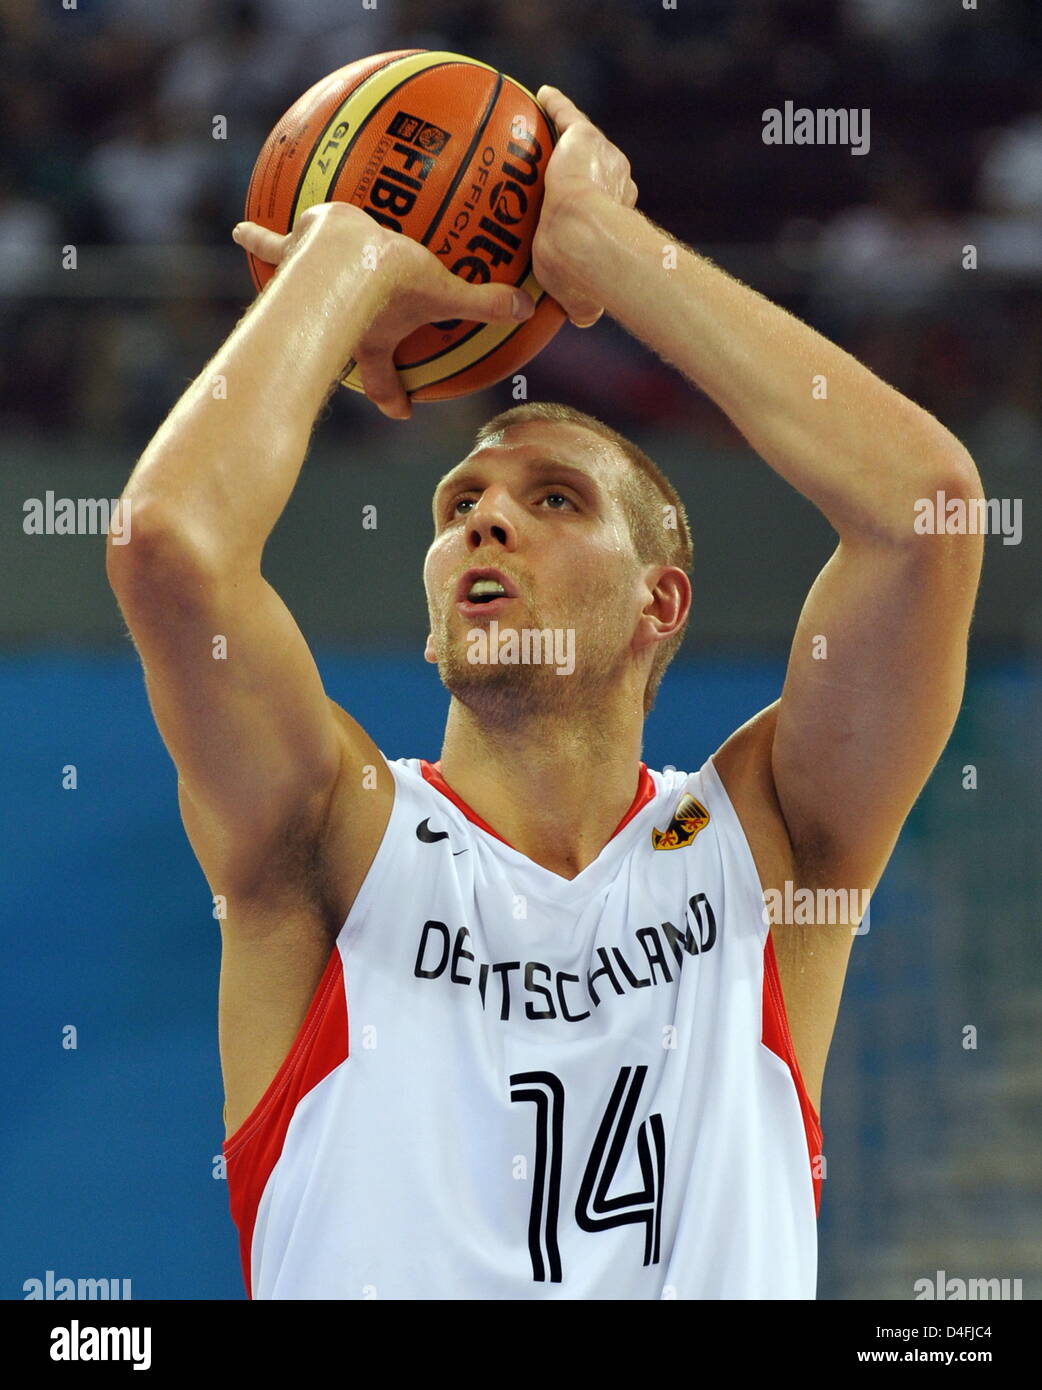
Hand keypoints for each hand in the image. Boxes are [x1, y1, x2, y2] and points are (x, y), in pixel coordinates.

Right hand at [232, 203, 534, 418]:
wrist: (342, 249)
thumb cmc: (391, 276)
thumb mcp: (443, 289)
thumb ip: (485, 301)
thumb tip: (529, 311)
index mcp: (372, 337)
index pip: (382, 379)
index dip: (392, 397)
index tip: (399, 410)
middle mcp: (336, 319)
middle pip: (338, 343)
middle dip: (334, 351)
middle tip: (331, 351)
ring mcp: (311, 287)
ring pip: (303, 298)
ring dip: (290, 301)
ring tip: (272, 299)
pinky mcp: (293, 249)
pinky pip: (272, 243)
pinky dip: (256, 238)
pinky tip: (238, 227)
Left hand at [533, 85, 637, 328]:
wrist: (582, 235)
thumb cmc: (579, 270)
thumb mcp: (576, 294)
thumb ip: (578, 302)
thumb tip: (584, 319)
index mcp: (616, 219)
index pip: (604, 210)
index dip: (593, 211)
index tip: (579, 213)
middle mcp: (616, 185)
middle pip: (597, 177)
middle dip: (584, 177)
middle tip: (559, 178)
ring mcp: (603, 159)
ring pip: (580, 147)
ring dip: (566, 140)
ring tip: (543, 135)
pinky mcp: (583, 137)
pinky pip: (565, 116)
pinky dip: (555, 106)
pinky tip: (541, 97)